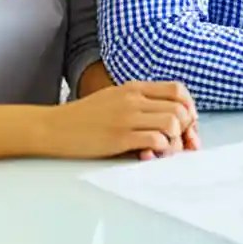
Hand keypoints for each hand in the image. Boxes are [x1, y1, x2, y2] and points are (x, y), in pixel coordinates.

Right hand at [44, 81, 199, 159]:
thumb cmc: (84, 118)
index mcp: (134, 88)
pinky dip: (161, 150)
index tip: (186, 125)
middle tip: (180, 143)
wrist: (53, 127)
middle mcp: (133, 99)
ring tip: (165, 150)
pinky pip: (156, 140)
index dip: (189, 108)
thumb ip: (139, 102)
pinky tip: (151, 155)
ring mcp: (126, 117)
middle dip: (187, 128)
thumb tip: (169, 117)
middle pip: (180, 108)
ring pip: (172, 123)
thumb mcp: (114, 99)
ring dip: (175, 140)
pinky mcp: (119, 137)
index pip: (178, 90)